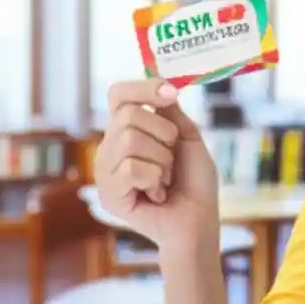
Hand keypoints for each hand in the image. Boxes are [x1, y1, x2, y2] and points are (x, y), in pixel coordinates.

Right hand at [94, 79, 220, 255]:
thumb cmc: (194, 183)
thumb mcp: (187, 139)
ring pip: (130, 140)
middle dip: (164, 134)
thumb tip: (162, 84)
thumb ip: (171, 113)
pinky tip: (156, 193)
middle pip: (128, 115)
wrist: (198, 220)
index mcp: (127, 131)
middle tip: (172, 160)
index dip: (142, 88)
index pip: (118, 95)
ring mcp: (106, 171)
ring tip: (165, 179)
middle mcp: (110, 148)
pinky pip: (132, 168)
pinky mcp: (109, 194)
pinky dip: (155, 179)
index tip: (171, 93)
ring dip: (162, 160)